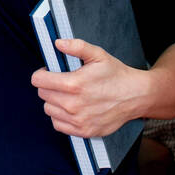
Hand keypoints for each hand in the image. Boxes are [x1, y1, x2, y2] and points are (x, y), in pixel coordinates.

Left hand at [31, 38, 146, 138]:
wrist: (135, 96)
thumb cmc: (116, 74)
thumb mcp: (98, 55)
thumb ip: (77, 47)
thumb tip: (58, 43)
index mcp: (74, 84)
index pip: (38, 81)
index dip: (41, 74)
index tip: (48, 72)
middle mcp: (73, 105)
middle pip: (42, 95)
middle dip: (48, 86)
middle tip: (61, 82)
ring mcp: (78, 121)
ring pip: (48, 110)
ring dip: (54, 102)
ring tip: (67, 95)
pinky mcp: (83, 131)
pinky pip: (58, 125)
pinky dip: (60, 117)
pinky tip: (71, 108)